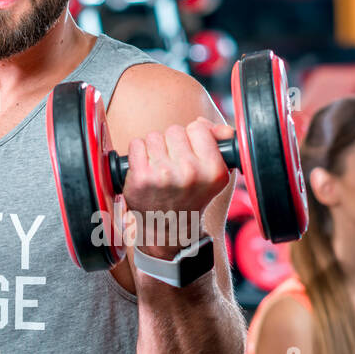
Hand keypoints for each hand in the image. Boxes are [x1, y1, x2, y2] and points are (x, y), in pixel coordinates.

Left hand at [121, 118, 231, 258]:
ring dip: (154, 149)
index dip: (191, 138)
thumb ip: (218, 142)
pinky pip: (136, 145)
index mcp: (213, 170)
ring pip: (154, 136)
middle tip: (173, 166)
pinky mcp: (142, 178)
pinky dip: (137, 154)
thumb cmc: (190, 196)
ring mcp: (164, 175)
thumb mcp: (213, 174)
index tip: (189, 155)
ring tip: (160, 170)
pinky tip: (145, 170)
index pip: (197, 128)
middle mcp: (191, 172)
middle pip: (174, 130)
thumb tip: (210, 125)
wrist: (169, 229)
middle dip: (171, 144)